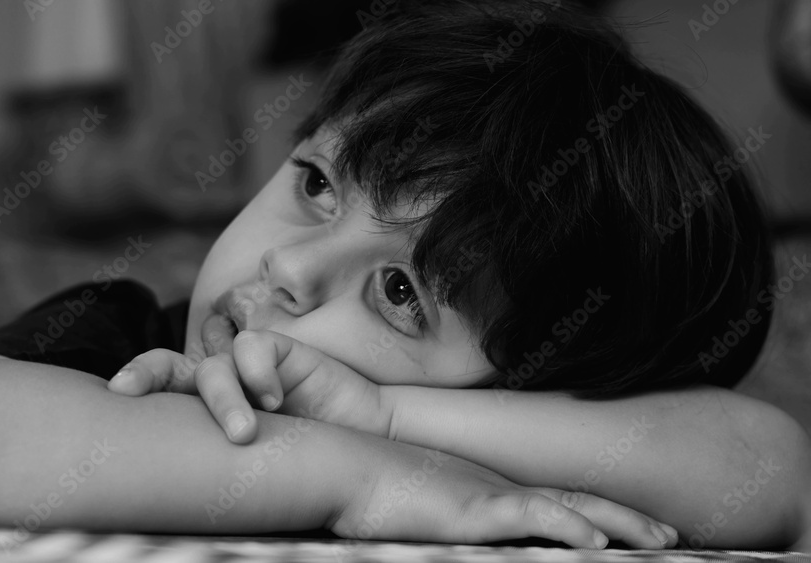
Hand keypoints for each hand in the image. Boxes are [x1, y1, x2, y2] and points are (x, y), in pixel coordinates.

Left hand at [108, 314, 389, 442]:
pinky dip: (257, 373)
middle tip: (125, 390)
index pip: (161, 392)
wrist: (364, 438)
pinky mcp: (279, 350)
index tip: (113, 396)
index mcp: (203, 412)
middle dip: (144, 371)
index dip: (136, 384)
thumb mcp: (253, 466)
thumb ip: (217, 462)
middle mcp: (220, 387)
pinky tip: (275, 399)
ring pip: (213, 367)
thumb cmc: (307, 460)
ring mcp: (248, 367)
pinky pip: (251, 348)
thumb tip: (159, 494)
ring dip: (222, 400)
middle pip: (169, 367)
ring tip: (244, 435)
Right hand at [334, 442, 677, 549]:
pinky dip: (567, 527)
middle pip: (578, 502)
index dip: (599, 513)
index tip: (633, 530)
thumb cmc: (370, 489)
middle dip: (628, 518)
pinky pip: (531, 517)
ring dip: (618, 523)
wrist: (341, 467)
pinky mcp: (473, 509)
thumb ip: (448, 519)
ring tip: (662, 539)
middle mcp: (499, 489)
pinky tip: (596, 542)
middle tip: (670, 535)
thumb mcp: (420, 509)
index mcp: (490, 491)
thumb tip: (461, 525)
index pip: (557, 501)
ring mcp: (489, 497)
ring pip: (570, 509)